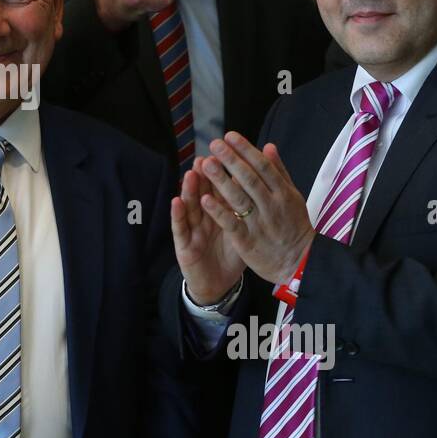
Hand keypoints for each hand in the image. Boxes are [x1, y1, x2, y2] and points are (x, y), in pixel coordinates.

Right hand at [172, 157, 245, 303]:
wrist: (220, 285)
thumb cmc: (231, 255)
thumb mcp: (243, 229)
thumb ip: (249, 206)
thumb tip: (260, 182)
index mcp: (220, 212)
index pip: (220, 187)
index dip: (223, 171)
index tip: (225, 152)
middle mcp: (204, 217)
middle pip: (203, 193)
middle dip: (203, 175)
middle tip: (206, 158)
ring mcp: (192, 230)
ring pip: (190, 206)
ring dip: (189, 189)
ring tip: (191, 173)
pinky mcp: (184, 245)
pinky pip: (180, 229)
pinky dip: (178, 215)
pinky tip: (176, 201)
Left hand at [197, 133, 314, 284]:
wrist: (300, 263)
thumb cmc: (294, 226)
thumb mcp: (292, 197)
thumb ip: (279, 172)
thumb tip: (268, 146)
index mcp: (283, 193)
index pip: (263, 167)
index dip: (246, 150)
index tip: (230, 136)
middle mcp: (272, 206)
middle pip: (250, 179)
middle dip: (231, 160)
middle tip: (214, 144)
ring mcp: (259, 224)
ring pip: (239, 199)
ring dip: (221, 181)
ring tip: (206, 164)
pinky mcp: (248, 241)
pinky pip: (231, 223)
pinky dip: (218, 211)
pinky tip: (204, 198)